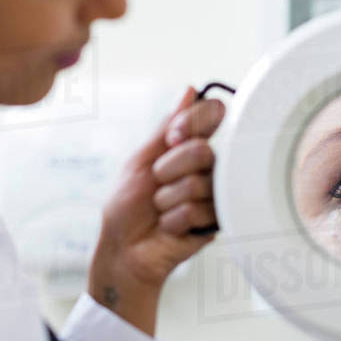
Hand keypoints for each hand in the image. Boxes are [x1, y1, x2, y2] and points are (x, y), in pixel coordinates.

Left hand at [87, 86, 226, 335]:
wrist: (124, 249)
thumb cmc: (127, 207)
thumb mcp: (140, 161)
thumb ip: (167, 127)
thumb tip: (190, 91)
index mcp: (189, 146)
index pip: (213, 114)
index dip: (194, 122)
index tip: (172, 138)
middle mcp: (207, 167)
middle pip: (202, 151)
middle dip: (169, 170)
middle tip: (157, 184)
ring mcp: (214, 194)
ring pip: (199, 184)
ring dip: (168, 200)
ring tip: (161, 211)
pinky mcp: (216, 222)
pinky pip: (200, 211)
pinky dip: (175, 220)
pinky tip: (169, 227)